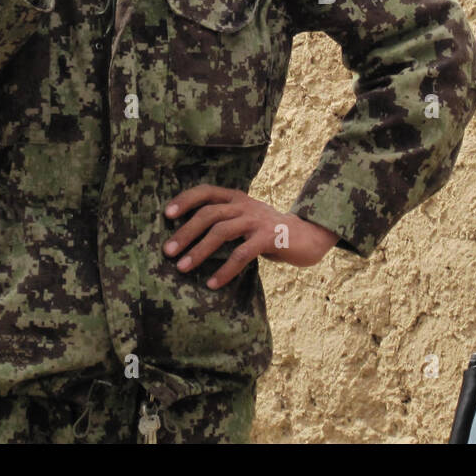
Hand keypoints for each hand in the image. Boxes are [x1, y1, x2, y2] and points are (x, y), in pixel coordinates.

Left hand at [163, 185, 339, 288]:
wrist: (309, 236)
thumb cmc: (269, 232)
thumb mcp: (246, 219)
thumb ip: (225, 221)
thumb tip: (189, 238)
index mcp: (237, 198)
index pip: (206, 192)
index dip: (185, 200)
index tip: (166, 214)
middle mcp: (245, 206)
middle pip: (209, 213)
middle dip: (186, 232)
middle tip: (168, 251)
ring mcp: (257, 221)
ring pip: (221, 232)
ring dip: (199, 251)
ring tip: (183, 268)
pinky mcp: (269, 238)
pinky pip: (241, 254)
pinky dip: (225, 270)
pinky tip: (213, 284)